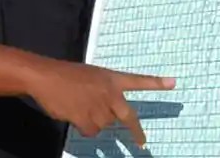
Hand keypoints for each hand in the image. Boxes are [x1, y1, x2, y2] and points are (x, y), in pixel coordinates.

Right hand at [27, 61, 174, 147]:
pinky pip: (91, 132)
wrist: (45, 77)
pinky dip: (83, 127)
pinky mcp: (88, 119)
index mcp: (111, 78)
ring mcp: (100, 107)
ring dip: (93, 122)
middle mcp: (110, 93)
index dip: (156, 83)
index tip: (174, 83)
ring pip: (104, 126)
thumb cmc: (66, 75)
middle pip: (128, 117)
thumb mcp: (91, 77)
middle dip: (136, 133)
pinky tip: (73, 113)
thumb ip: (104, 95)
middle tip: (141, 144)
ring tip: (78, 107)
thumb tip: (106, 118)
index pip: (138, 80)